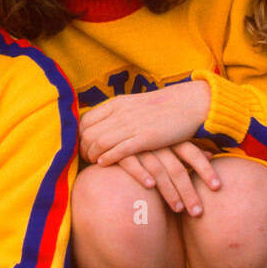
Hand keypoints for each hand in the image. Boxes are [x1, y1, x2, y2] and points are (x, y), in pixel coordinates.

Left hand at [79, 81, 210, 164]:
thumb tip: (100, 125)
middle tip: (84, 159)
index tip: (81, 146)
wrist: (187, 104)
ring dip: (92, 156)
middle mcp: (120, 113)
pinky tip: (103, 164)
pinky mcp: (145, 138)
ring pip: (99, 142)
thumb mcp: (133, 104)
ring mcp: (132, 125)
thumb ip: (116, 113)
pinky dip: (107, 158)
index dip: (79, 136)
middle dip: (82, 149)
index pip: (85, 120)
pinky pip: (119, 150)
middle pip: (88, 133)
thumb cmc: (160, 108)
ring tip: (93, 164)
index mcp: (116, 103)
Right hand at [107, 143, 220, 215]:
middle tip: (199, 213)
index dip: (206, 170)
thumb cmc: (148, 132)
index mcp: (171, 137)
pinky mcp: (120, 150)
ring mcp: (140, 146)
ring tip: (179, 209)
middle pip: (178, 169)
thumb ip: (187, 147)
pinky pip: (132, 163)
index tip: (218, 188)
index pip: (193, 153)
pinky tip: (151, 187)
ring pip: (158, 170)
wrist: (112, 121)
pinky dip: (141, 174)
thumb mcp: (168, 136)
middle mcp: (158, 142)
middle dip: (190, 192)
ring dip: (169, 191)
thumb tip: (211, 155)